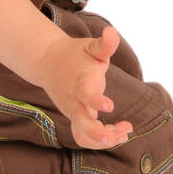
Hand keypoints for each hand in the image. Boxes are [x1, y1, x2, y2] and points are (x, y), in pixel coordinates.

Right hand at [39, 26, 133, 149]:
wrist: (49, 62)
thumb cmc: (76, 55)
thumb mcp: (91, 47)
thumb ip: (104, 44)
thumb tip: (111, 32)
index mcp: (80, 81)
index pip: (86, 94)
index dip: (96, 101)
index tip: (110, 106)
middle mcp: (75, 101)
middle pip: (81, 124)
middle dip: (99, 134)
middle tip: (118, 136)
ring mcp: (73, 112)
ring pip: (82, 135)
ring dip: (102, 141)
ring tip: (124, 135)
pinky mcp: (75, 119)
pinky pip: (83, 137)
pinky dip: (99, 141)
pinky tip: (119, 134)